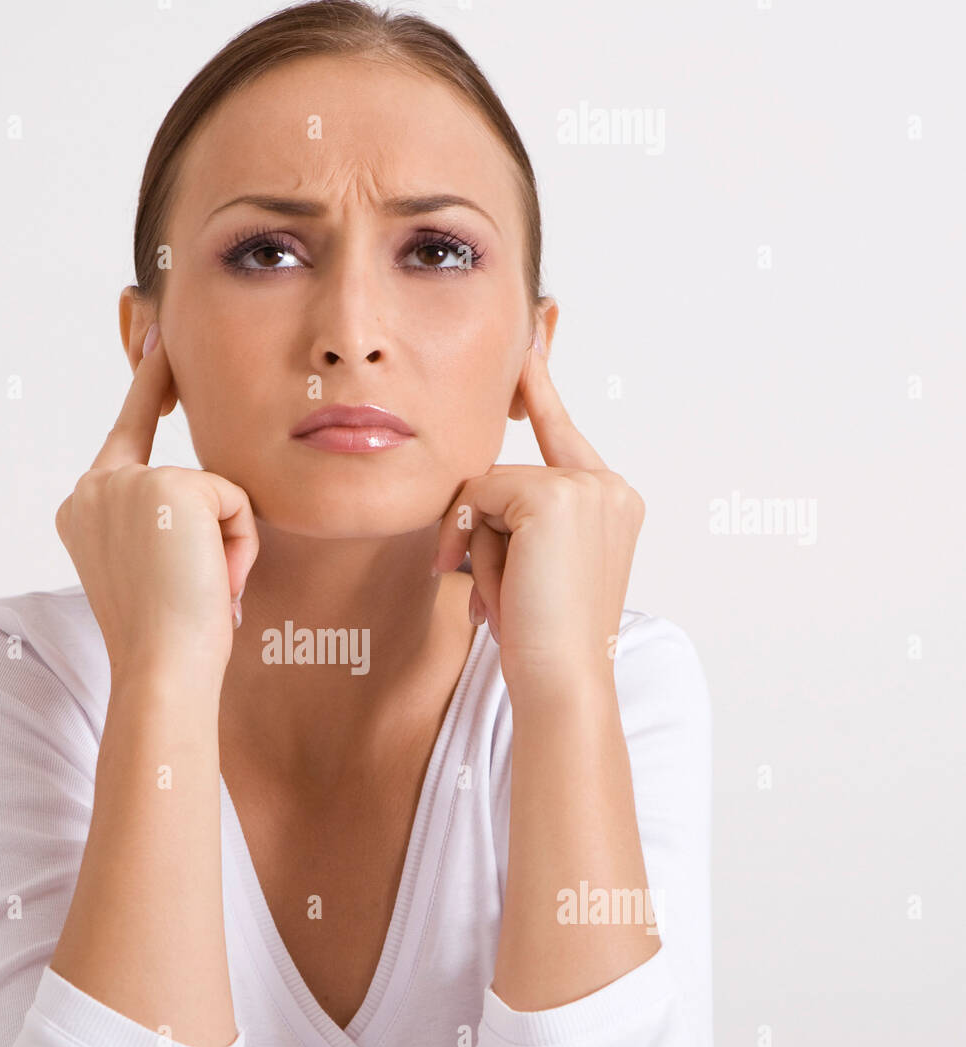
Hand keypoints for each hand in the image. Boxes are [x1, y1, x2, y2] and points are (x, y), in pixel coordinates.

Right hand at [55, 325, 259, 684]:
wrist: (162, 671)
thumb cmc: (168, 639)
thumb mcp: (158, 568)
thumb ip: (166, 522)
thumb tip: (208, 501)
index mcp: (85, 508)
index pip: (128, 432)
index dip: (149, 383)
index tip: (160, 333)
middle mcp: (93, 488)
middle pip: (192, 478)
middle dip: (218, 537)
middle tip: (207, 593)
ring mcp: (125, 482)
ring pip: (216, 494)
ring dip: (227, 547)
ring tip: (203, 593)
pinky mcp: (168, 485)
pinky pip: (236, 500)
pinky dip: (239, 545)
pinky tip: (214, 581)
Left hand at [431, 336, 644, 702]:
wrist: (563, 680)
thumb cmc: (542, 641)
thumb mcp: (530, 570)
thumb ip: (515, 523)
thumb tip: (468, 499)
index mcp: (612, 502)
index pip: (563, 432)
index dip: (541, 387)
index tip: (533, 334)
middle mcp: (609, 487)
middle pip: (507, 477)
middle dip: (483, 538)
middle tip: (496, 599)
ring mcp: (587, 487)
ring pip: (488, 489)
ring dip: (478, 550)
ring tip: (506, 602)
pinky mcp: (554, 495)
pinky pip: (478, 496)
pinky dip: (471, 542)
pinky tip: (500, 588)